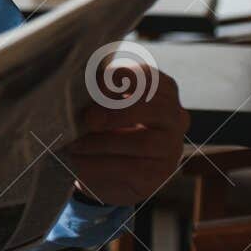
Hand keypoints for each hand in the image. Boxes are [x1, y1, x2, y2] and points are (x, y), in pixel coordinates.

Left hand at [65, 67, 187, 205]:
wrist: (102, 170)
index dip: (121, 77)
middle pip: (155, 107)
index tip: (95, 87)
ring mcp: (171, 147)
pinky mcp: (159, 174)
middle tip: (88, 119)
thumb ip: (98, 95)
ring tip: (75, 145)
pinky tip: (80, 163)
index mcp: (161, 90)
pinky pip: (134, 168)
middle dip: (117, 112)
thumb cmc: (101, 128)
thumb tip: (86, 101)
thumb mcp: (99, 105)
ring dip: (104, 143)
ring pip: (144, 141)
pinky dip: (102, 164)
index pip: (148, 75)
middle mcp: (175, 117)